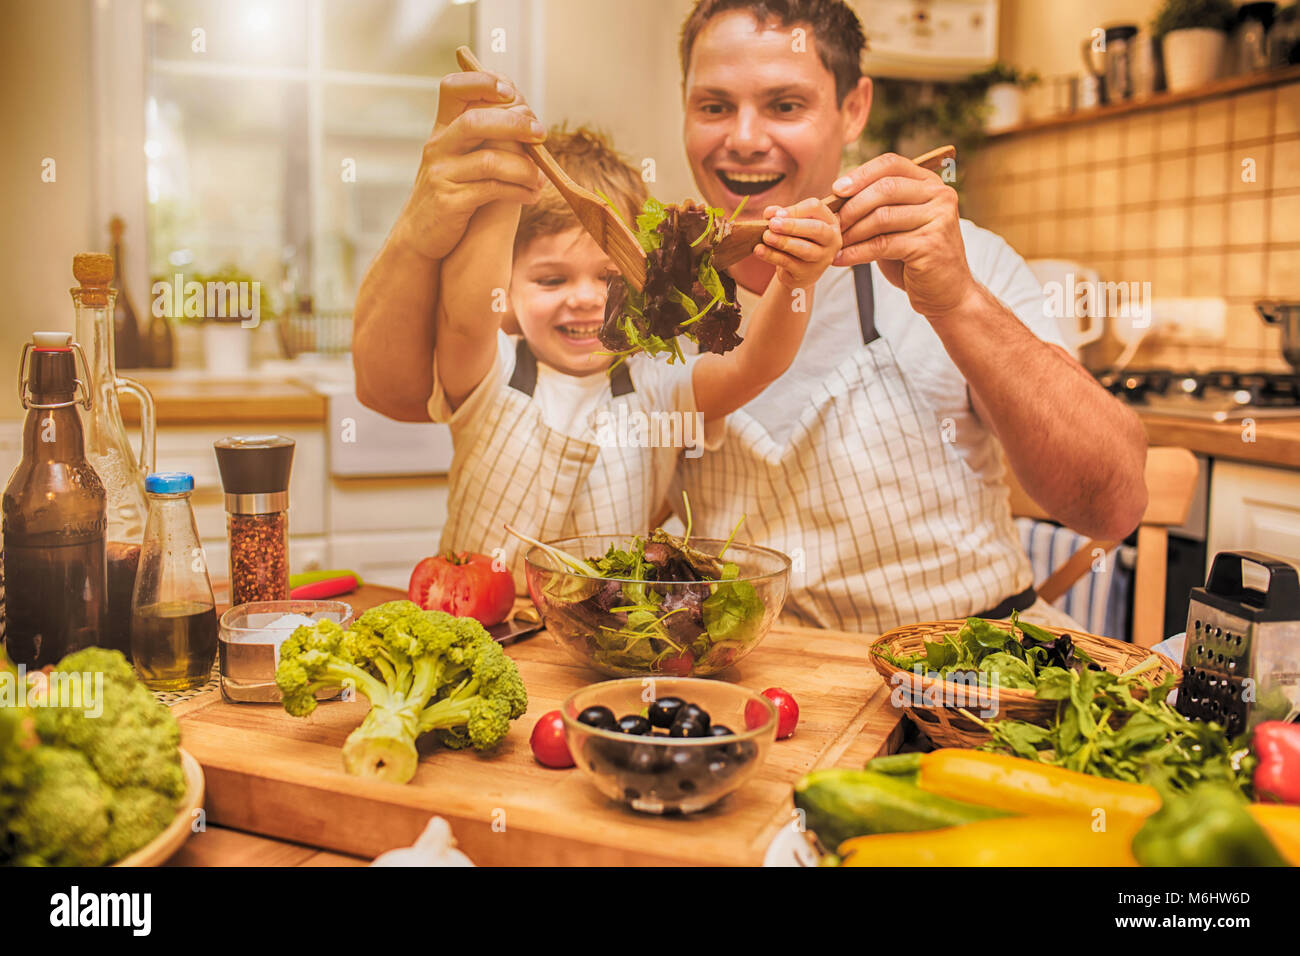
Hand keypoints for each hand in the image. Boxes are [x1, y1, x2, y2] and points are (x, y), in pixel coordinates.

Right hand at [393, 71, 547, 261]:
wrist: (421, 234)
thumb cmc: (452, 191)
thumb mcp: (460, 157)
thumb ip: (484, 134)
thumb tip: (525, 110)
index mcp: (442, 129)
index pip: (452, 88)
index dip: (481, 82)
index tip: (511, 92)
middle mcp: (438, 146)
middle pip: (476, 121)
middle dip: (515, 124)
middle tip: (541, 134)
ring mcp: (441, 174)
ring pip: (489, 160)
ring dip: (524, 168)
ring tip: (541, 179)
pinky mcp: (450, 202)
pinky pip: (491, 190)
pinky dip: (518, 192)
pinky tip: (531, 196)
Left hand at [753, 197, 841, 290]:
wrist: (799, 271)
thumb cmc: (797, 240)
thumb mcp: (792, 225)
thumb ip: (782, 215)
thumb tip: (771, 213)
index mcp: (829, 221)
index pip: (816, 208)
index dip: (795, 209)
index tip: (777, 214)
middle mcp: (831, 239)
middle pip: (816, 229)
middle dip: (792, 225)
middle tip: (772, 224)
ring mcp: (822, 258)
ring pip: (804, 249)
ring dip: (783, 242)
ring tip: (766, 236)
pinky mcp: (808, 273)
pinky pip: (789, 263)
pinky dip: (772, 256)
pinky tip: (760, 250)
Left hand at [831, 153, 977, 320]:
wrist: (946, 292)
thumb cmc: (915, 256)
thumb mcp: (899, 224)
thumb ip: (880, 205)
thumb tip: (837, 194)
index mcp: (931, 183)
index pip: (891, 164)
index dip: (861, 174)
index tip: (837, 189)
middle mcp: (940, 196)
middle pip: (885, 188)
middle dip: (852, 206)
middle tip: (832, 223)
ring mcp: (938, 219)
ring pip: (881, 217)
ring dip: (852, 232)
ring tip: (835, 244)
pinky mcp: (930, 245)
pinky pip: (882, 244)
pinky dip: (856, 252)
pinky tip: (841, 259)